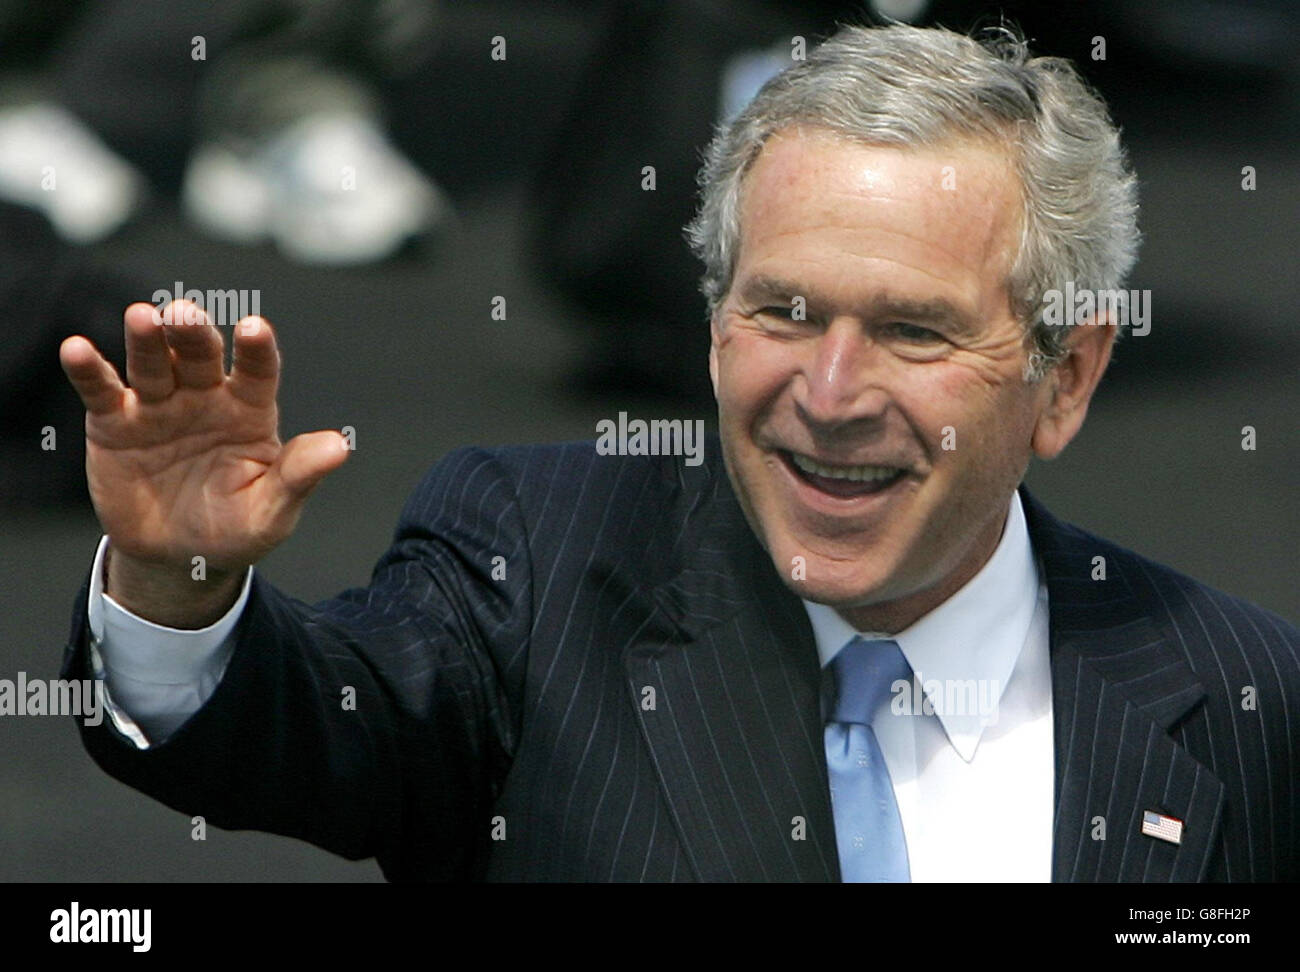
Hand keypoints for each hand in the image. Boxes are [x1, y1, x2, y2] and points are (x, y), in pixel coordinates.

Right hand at [59, 300, 348, 625]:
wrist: (179, 558)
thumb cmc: (236, 528)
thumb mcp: (272, 510)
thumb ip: (299, 475)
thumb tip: (340, 447)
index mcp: (250, 410)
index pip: (257, 372)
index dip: (256, 350)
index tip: (255, 328)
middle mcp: (204, 396)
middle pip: (199, 357)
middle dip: (193, 335)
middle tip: (184, 314)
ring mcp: (158, 405)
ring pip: (152, 364)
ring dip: (146, 340)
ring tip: (141, 317)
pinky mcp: (115, 423)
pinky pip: (102, 392)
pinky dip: (88, 370)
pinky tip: (76, 349)